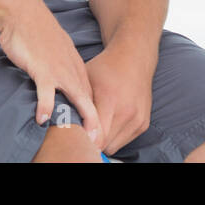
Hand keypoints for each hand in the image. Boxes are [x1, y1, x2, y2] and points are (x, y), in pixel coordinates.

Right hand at [0, 0, 102, 144]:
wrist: (23, 11)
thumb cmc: (35, 31)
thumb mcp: (54, 49)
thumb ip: (60, 64)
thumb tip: (59, 80)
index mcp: (75, 64)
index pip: (89, 92)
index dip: (94, 111)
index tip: (97, 127)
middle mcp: (71, 68)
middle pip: (88, 98)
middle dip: (95, 120)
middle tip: (99, 139)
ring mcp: (58, 69)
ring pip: (76, 96)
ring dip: (81, 117)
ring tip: (85, 136)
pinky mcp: (41, 68)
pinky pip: (46, 91)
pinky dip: (46, 106)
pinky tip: (43, 119)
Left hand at [85, 41, 156, 155]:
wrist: (134, 58)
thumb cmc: (105, 68)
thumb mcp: (85, 81)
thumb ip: (76, 104)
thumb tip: (61, 126)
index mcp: (109, 100)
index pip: (95, 138)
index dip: (83, 140)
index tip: (74, 137)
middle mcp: (127, 112)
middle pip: (104, 145)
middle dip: (92, 141)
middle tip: (82, 131)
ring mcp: (137, 119)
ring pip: (114, 146)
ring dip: (104, 140)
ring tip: (96, 125)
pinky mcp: (144, 123)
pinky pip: (124, 141)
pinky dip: (115, 136)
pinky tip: (109, 121)